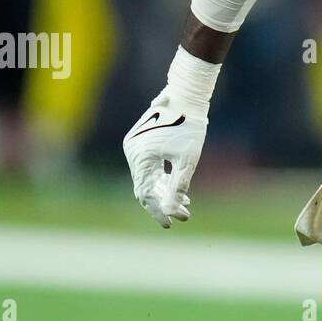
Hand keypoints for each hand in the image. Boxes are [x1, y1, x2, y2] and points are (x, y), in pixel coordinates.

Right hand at [123, 88, 207, 227]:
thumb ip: (177, 187)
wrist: (186, 97)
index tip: (170, 223)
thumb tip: (170, 211)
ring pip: (148, 178)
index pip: (145, 192)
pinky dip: (163, 179)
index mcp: (140, 156)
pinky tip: (180, 191)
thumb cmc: (190, 127)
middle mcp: (132, 151)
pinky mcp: (142, 143)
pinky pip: (150, 168)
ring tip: (186, 206)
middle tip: (185, 215)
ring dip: (166, 192)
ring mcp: (134, 146)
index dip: (158, 210)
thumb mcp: (187, 160)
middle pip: (146, 186)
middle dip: (165, 203)